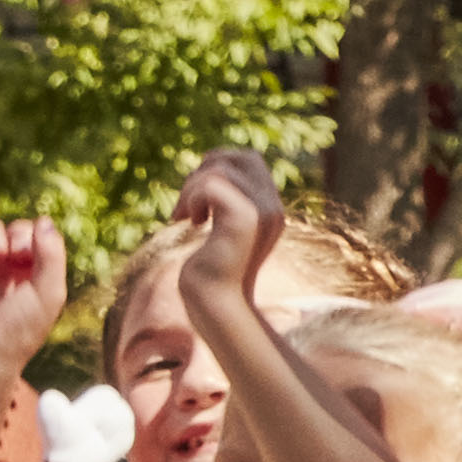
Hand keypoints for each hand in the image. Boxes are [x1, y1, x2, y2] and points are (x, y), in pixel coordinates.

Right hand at [0, 220, 71, 383]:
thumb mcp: (49, 293)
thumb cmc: (18, 330)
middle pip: (9, 228)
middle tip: (15, 253)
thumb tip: (44, 220)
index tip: (31, 257)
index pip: (33, 238)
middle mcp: (0, 269)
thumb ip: (52, 256)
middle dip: (15, 233)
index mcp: (26, 274)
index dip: (35, 236)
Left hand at [165, 155, 282, 314]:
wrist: (217, 305)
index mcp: (271, 208)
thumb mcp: (220, 229)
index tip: (199, 198)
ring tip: (187, 216)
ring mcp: (263, 213)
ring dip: (192, 188)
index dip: (218, 165)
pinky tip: (189, 222)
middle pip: (241, 156)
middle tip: (190, 205)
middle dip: (205, 171)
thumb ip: (223, 201)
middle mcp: (273, 207)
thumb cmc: (212, 272)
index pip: (249, 158)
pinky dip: (192, 198)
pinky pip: (212, 185)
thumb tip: (207, 165)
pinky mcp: (245, 220)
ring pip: (221, 169)